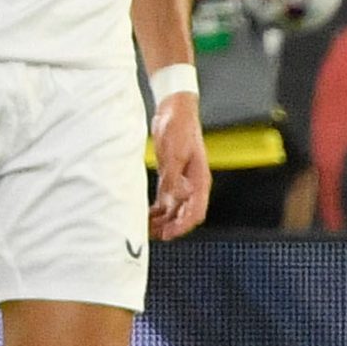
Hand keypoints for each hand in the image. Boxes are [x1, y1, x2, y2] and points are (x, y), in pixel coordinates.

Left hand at [149, 91, 211, 238]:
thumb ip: (174, 178)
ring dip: (163, 220)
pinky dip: (158, 209)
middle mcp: (192, 184)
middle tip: (156, 235)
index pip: (196, 212)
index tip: (169, 234)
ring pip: (174, 209)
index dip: (183, 226)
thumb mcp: (174, 154)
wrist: (174, 110)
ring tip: (148, 228)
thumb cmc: (179, 128)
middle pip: (185, 214)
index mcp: (199, 180)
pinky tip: (147, 215)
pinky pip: (165, 199)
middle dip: (172, 227)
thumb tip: (178, 198)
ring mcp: (181, 180)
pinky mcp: (170, 175)